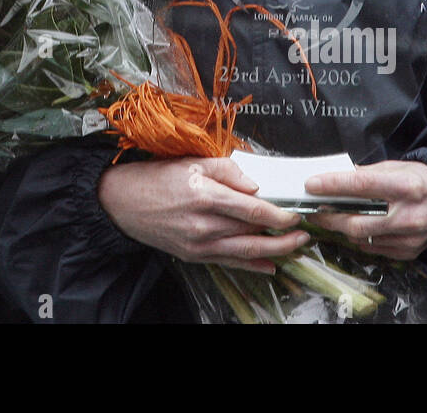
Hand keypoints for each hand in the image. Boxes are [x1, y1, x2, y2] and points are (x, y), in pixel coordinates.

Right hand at [97, 157, 307, 272]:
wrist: (122, 202)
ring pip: (245, 252)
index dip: (279, 214)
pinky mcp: (193, 256)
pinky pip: (229, 262)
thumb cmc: (156, 178)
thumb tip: (255, 185)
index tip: (296, 213)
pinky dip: (251, 265)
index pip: (253, 209)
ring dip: (274, 253)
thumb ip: (227, 170)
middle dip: (284, 237)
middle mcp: (204, 224)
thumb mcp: (191, 162)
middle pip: (254, 235)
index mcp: (205, 195)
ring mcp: (198, 244)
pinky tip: (268, 265)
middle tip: (304, 235)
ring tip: (294, 249)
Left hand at [304, 160, 426, 260]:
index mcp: (406, 186)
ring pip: (363, 238)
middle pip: (358, 221)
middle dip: (330, 216)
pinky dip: (360, 239)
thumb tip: (332, 178)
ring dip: (342, 229)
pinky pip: (374, 248)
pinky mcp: (410, 251)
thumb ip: (365, 174)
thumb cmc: (417, 180)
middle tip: (313, 210)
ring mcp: (410, 237)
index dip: (334, 185)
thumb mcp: (393, 167)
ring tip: (331, 218)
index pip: (362, 185)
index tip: (312, 185)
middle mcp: (409, 214)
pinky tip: (356, 228)